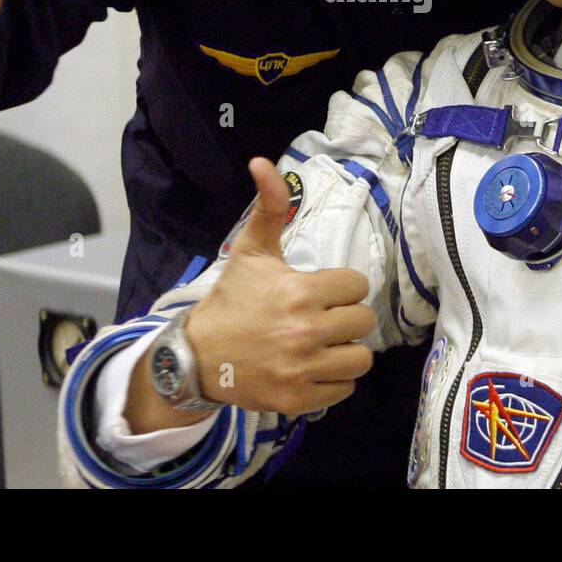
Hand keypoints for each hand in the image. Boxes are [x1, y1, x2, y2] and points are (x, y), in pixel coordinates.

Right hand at [186, 158, 376, 416]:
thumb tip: (262, 161)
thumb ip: (269, 206)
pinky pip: (344, 390)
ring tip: (322, 344)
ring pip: (360, 359)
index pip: (356, 286)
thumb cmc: (232, 299)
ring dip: (345, 351)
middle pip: (362, 322)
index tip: (320, 291)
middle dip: (344, 318)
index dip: (341, 287)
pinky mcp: (298, 399)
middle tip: (321, 318)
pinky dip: (333, 381)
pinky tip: (312, 367)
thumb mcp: (250, 250)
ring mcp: (302, 369)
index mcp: (299, 292)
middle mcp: (305, 332)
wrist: (198, 356)